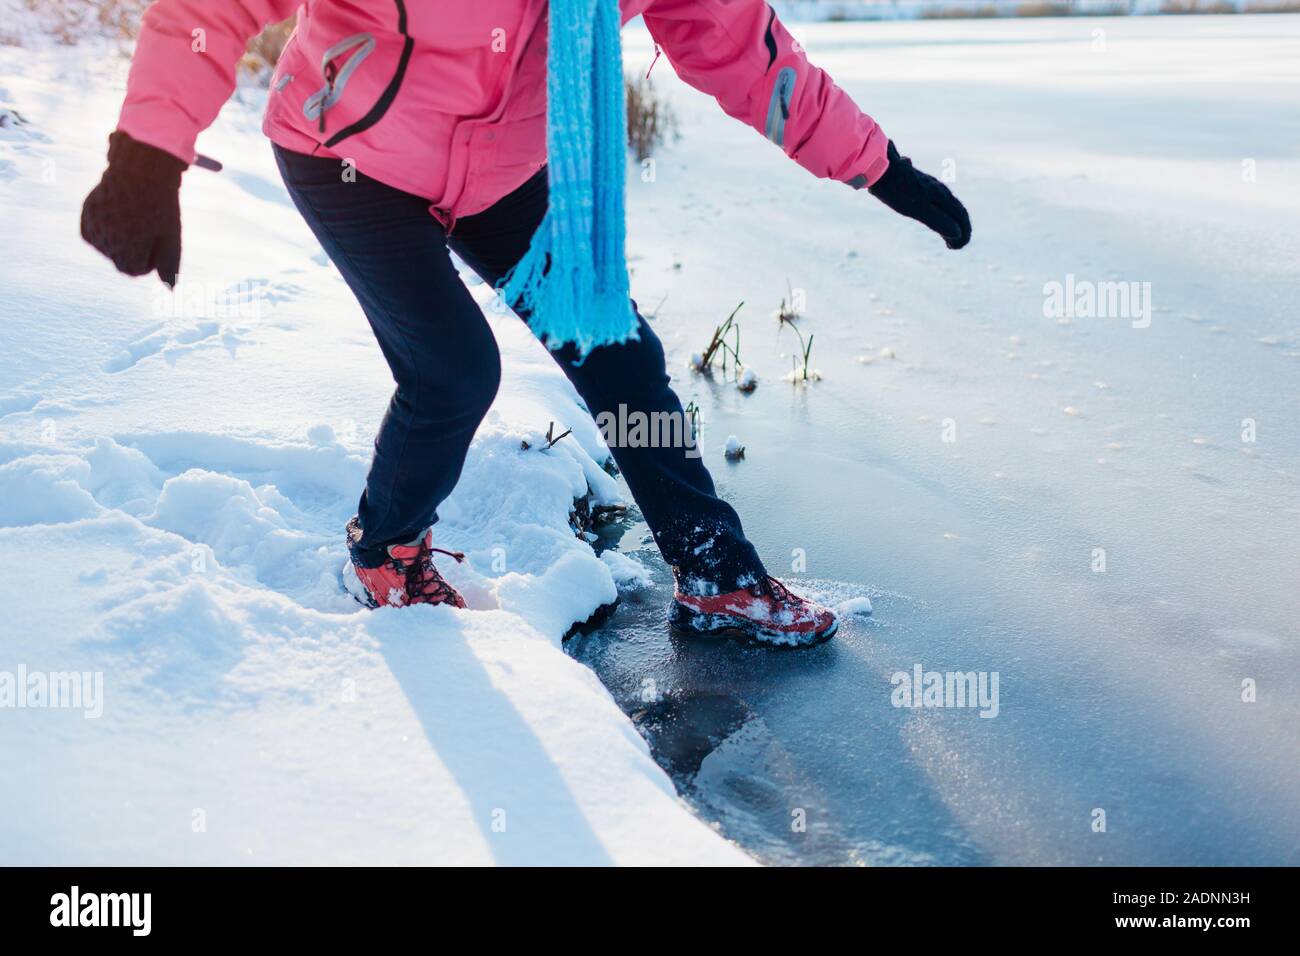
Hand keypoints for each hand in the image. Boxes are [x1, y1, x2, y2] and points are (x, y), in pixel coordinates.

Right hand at [80, 131, 185, 286]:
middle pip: (120, 261)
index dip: (150, 255)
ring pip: (108, 249)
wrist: (139, 168)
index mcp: (128, 250)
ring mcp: (93, 229)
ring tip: (131, 215)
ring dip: (120, 238)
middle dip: (135, 248)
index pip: (136, 270)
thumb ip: (169, 264)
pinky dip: (106, 229)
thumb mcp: (171, 235)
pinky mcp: (86, 217)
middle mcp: (106, 243)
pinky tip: (117, 214)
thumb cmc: (161, 204)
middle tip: (145, 223)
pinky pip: (95, 235)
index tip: (156, 235)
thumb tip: (169, 289)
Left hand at [869, 141, 970, 249]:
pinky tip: (934, 217)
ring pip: (947, 206)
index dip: (963, 233)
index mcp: (943, 196)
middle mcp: (941, 190)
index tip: (958, 247)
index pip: (961, 216)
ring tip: (946, 237)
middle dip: (959, 229)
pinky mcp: (920, 186)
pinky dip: (940, 213)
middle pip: (957, 211)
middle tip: (954, 246)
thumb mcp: (918, 209)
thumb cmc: (897, 190)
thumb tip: (957, 233)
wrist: (880, 167)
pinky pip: (936, 201)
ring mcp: (931, 187)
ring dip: (950, 222)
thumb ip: (938, 221)